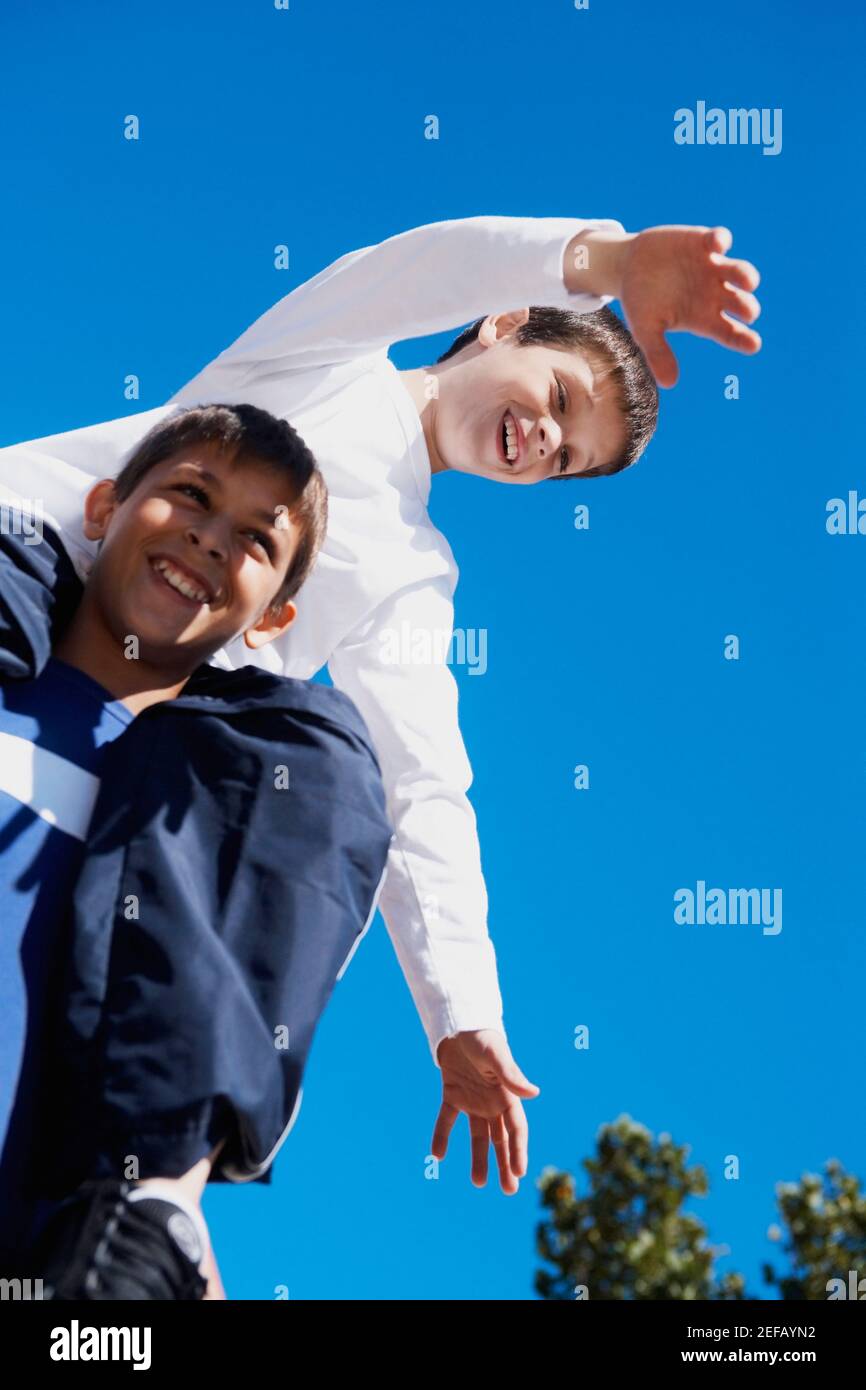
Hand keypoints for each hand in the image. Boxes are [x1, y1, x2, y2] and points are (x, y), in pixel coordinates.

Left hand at [432, 1030, 539, 1193]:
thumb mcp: (496, 1056)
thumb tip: (534, 1094)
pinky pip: (447, 1119)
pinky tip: (437, 1155)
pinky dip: (442, 1135)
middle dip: (505, 1163)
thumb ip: (512, 1075)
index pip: (516, 1129)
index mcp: (507, 1095)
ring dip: (478, 1157)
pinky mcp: (452, 1094)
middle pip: (501, 1139)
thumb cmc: (482, 1038)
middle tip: (509, 1190)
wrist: (458, 1023)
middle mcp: (492, 1102)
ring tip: (478, 1182)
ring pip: (478, 1135)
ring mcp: (472, 1100)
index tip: (520, 1173)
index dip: (519, 1150)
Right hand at [616, 224, 761, 387]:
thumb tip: (669, 384)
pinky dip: (720, 240)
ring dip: (745, 275)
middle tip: (747, 312)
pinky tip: (716, 244)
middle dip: (747, 307)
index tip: (754, 345)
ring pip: (739, 272)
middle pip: (741, 303)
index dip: (744, 339)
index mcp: (705, 319)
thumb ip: (658, 353)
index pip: (731, 333)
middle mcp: (715, 294)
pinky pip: (719, 240)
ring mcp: (712, 267)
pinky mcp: (704, 242)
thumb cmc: (641, 303)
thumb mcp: (645, 329)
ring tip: (746, 281)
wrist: (629, 267)